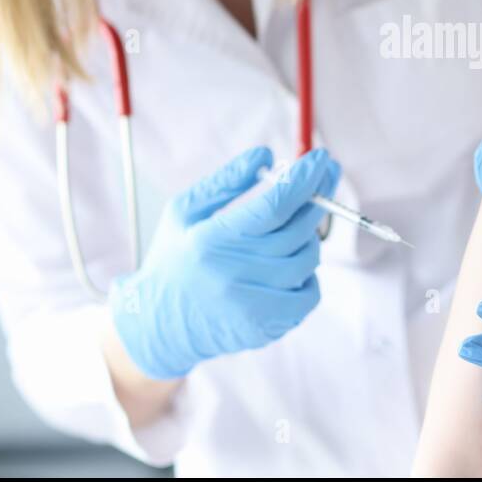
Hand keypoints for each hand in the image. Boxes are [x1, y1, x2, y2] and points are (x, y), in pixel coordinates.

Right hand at [108, 146, 339, 378]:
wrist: (159, 326)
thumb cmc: (174, 259)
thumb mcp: (184, 211)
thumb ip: (225, 181)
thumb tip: (266, 154)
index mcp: (209, 241)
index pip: (273, 205)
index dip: (304, 179)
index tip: (321, 158)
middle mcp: (232, 274)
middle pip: (297, 230)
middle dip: (317, 197)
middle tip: (323, 176)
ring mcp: (251, 305)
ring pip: (307, 259)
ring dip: (308, 236)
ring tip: (290, 227)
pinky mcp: (265, 327)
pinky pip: (309, 293)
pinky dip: (308, 274)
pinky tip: (289, 263)